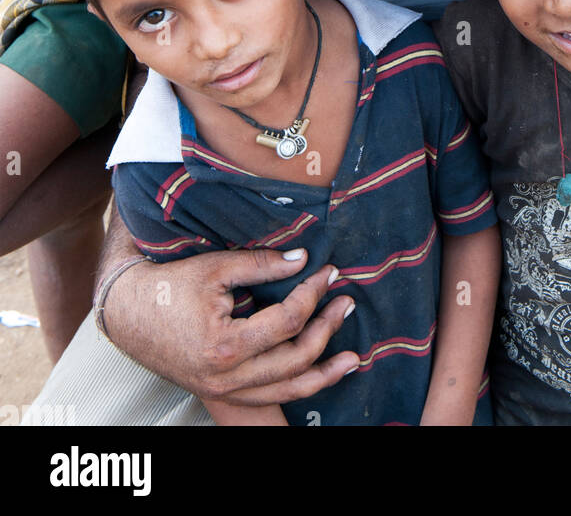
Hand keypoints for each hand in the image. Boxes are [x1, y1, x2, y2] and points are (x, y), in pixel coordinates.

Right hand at [105, 249, 358, 407]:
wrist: (129, 314)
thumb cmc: (170, 286)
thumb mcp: (216, 267)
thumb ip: (262, 264)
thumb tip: (304, 260)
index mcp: (226, 344)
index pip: (287, 320)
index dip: (312, 293)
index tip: (328, 272)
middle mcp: (227, 376)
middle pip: (294, 359)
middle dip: (327, 329)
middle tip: (346, 303)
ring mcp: (225, 390)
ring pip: (287, 389)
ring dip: (324, 373)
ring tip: (354, 359)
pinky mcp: (222, 393)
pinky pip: (269, 398)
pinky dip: (299, 388)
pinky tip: (320, 376)